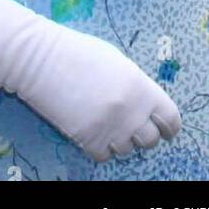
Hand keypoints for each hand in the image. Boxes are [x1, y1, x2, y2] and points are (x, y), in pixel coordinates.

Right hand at [0, 0, 180, 161]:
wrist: (38, 59)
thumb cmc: (76, 52)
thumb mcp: (115, 60)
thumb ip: (135, 84)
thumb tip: (147, 105)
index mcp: (140, 86)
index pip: (170, 118)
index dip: (169, 126)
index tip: (166, 130)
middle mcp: (130, 111)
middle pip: (151, 139)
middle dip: (143, 134)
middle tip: (129, 125)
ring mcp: (110, 128)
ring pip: (127, 150)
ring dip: (120, 140)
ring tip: (105, 122)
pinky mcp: (88, 140)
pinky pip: (105, 156)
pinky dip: (100, 147)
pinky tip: (90, 129)